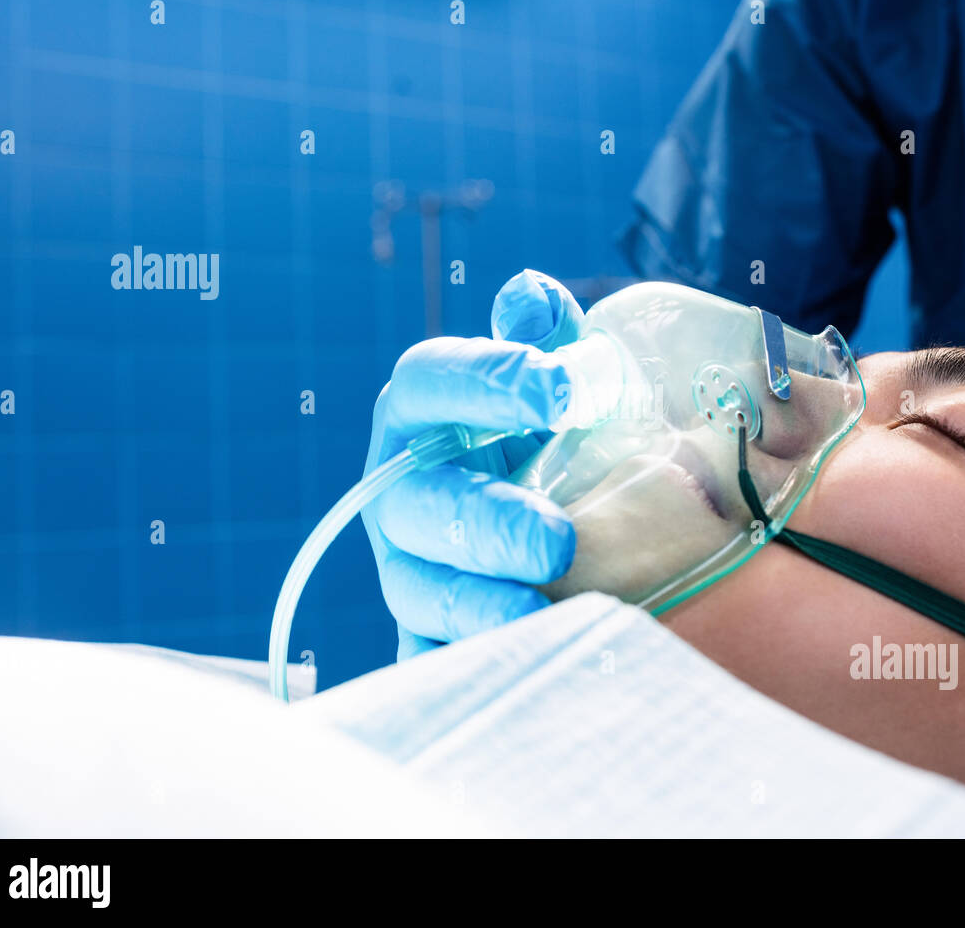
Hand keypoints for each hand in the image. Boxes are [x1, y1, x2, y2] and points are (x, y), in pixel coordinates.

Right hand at [361, 270, 584, 659]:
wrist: (547, 526)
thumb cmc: (543, 444)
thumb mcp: (548, 390)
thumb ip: (541, 343)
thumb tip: (531, 298)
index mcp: (423, 417)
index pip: (430, 382)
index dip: (486, 380)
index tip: (562, 388)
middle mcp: (402, 493)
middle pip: (421, 504)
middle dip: (486, 521)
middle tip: (557, 538)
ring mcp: (410, 569)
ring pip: (422, 590)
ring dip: (476, 605)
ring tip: (539, 614)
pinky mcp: (428, 637)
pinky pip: (432, 660)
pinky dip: (468, 666)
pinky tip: (521, 663)